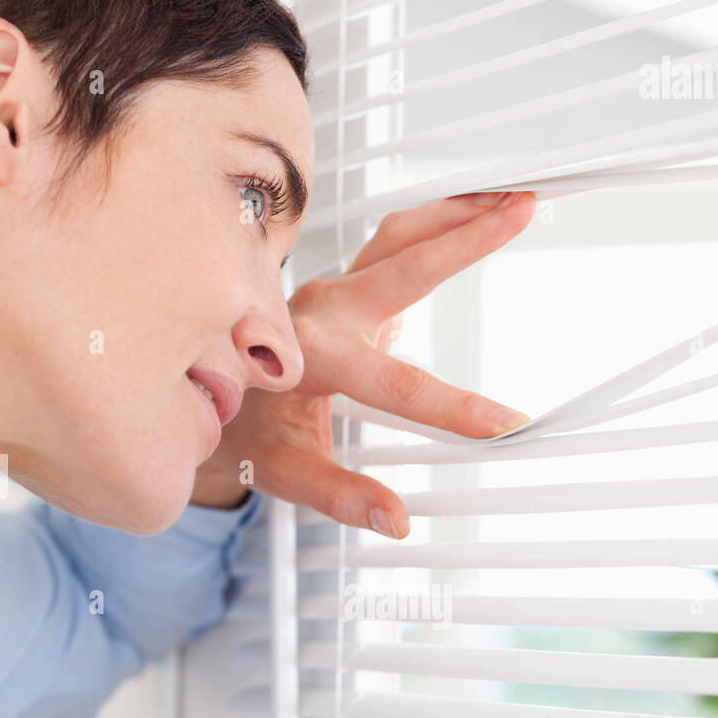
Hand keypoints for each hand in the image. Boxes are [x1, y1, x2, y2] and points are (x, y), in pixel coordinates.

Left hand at [195, 190, 536, 534]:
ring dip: (457, 213)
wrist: (194, 388)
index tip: (505, 423)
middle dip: (467, 240)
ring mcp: (331, 288)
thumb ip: (338, 494)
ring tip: (514, 195)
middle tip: (523, 211)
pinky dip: (437, 220)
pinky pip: (394, 239)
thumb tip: (397, 521)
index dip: (454, 407)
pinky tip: (476, 210)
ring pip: (400, 236)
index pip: (394, 384)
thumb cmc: (233, 430)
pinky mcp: (343, 283)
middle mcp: (320, 308)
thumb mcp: (279, 471)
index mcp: (308, 355)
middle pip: (405, 266)